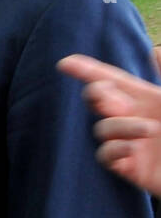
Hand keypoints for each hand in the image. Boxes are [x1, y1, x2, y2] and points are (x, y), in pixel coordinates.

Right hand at [58, 52, 160, 193]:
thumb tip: (156, 50)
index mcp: (147, 99)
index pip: (111, 80)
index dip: (87, 70)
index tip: (65, 63)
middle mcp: (134, 118)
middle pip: (98, 100)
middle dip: (97, 94)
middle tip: (106, 95)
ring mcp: (129, 143)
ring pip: (102, 128)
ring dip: (120, 125)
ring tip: (149, 129)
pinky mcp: (128, 167)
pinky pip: (105, 155)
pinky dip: (114, 149)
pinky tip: (133, 148)